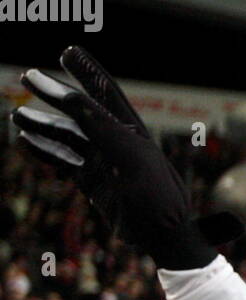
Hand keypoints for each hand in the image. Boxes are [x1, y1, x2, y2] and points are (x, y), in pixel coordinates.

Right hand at [12, 46, 240, 268]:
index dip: (88, 71)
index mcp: (131, 131)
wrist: (162, 237)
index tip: (68, 50)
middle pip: (79, 110)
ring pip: (67, 135)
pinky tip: (26, 141)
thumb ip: (102, 127)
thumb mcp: (131, 158)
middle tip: (27, 75)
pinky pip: (64, 159)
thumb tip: (72, 98)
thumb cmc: (154, 196)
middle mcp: (116, 142)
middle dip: (54, 93)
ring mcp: (103, 162)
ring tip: (17, 116)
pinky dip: (45, 150)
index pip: (105, 93)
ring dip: (42, 124)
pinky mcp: (93, 182)